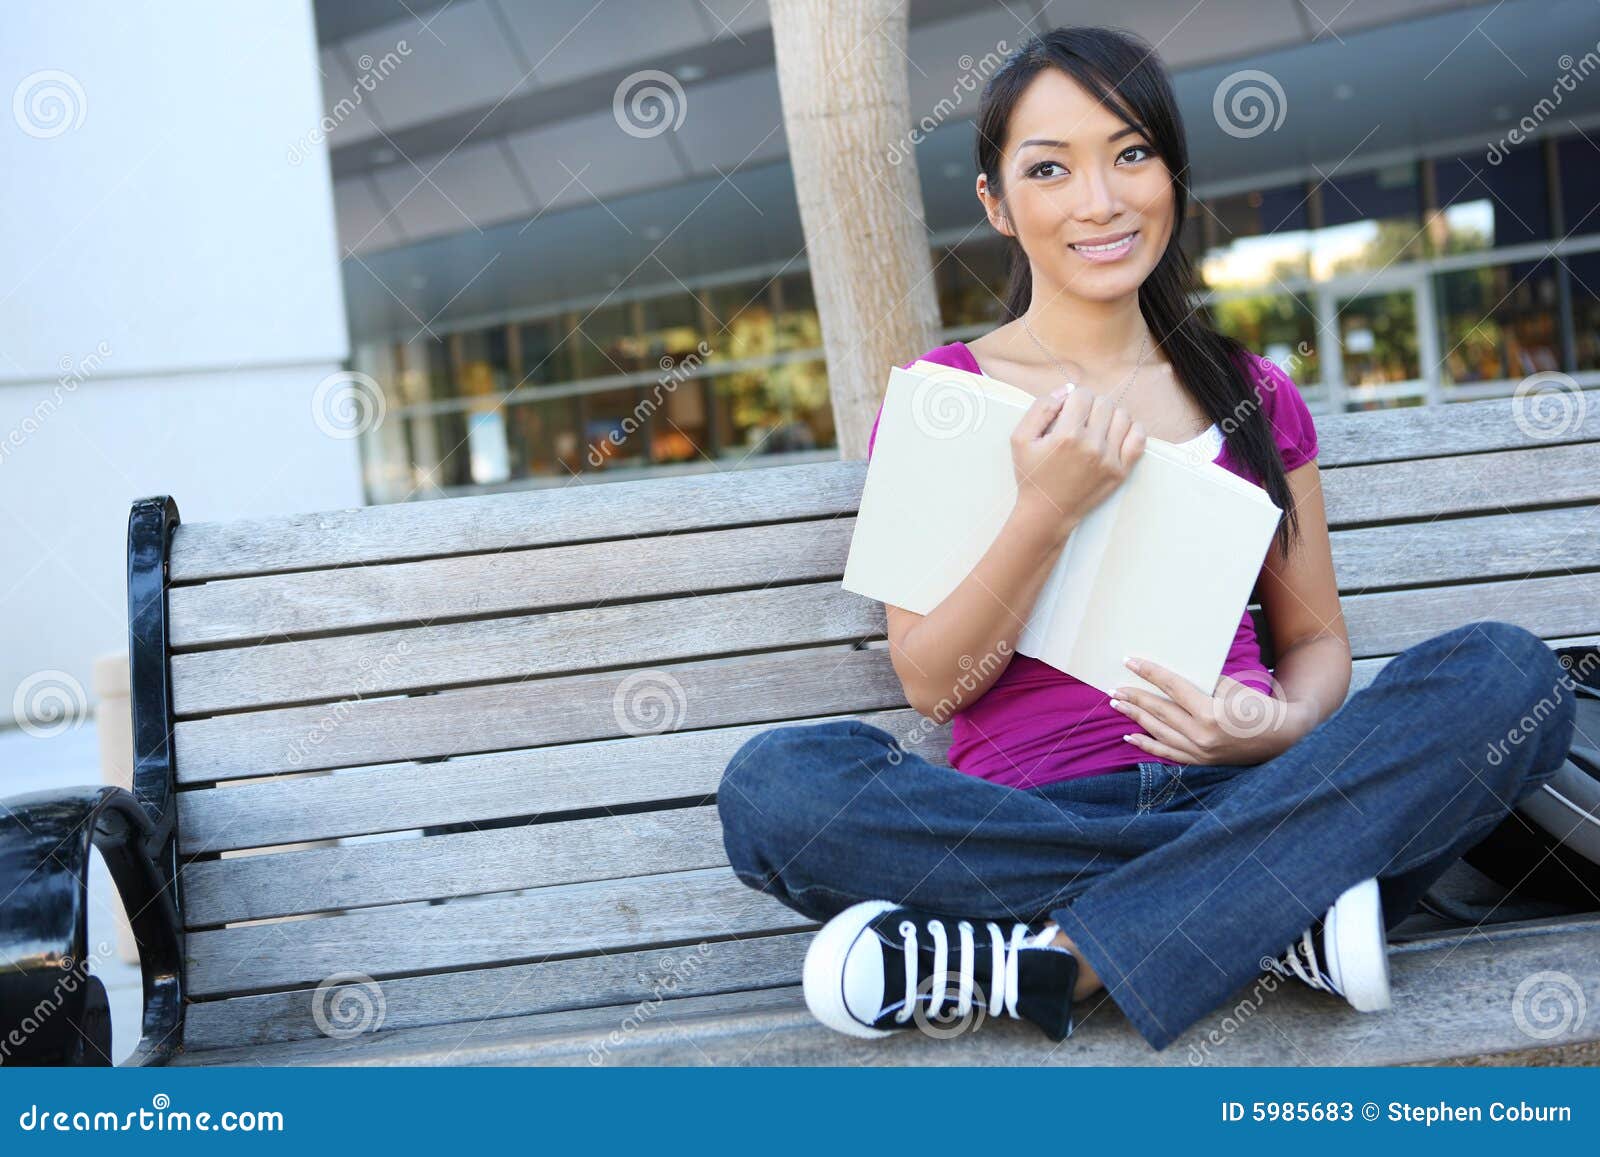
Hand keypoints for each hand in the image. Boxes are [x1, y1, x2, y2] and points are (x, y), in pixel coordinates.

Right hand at [1011, 385, 1144, 528]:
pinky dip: (1131, 430)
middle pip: (1103, 403)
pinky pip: (1139, 437)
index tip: (1067, 413)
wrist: (1047, 512)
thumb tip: (1066, 390)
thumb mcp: (1020, 439)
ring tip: (1096, 429)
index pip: (1082, 394)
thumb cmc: (1033, 475)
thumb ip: (1040, 408)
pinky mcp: (1121, 471)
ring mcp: (1110, 460)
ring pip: (1123, 416)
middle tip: (1080, 423)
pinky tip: (1115, 435)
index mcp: (1066, 436)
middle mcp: (1092, 446)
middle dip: (1090, 407)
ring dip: (1110, 417)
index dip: (1073, 400)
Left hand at [1108, 656, 1309, 765]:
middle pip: (1159, 711)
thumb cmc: (1259, 707)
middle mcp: (1202, 736)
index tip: (1130, 662)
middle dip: (1134, 697)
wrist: (1282, 738)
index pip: (1172, 688)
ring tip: (1116, 705)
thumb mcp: (1232, 687)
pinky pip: (1168, 754)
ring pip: (1158, 732)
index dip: (1150, 673)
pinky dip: (1147, 745)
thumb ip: (1202, 683)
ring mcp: (1200, 752)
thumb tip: (1171, 676)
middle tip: (1114, 687)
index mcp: (1211, 713)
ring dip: (1135, 717)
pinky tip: (1130, 736)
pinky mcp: (1201, 762)